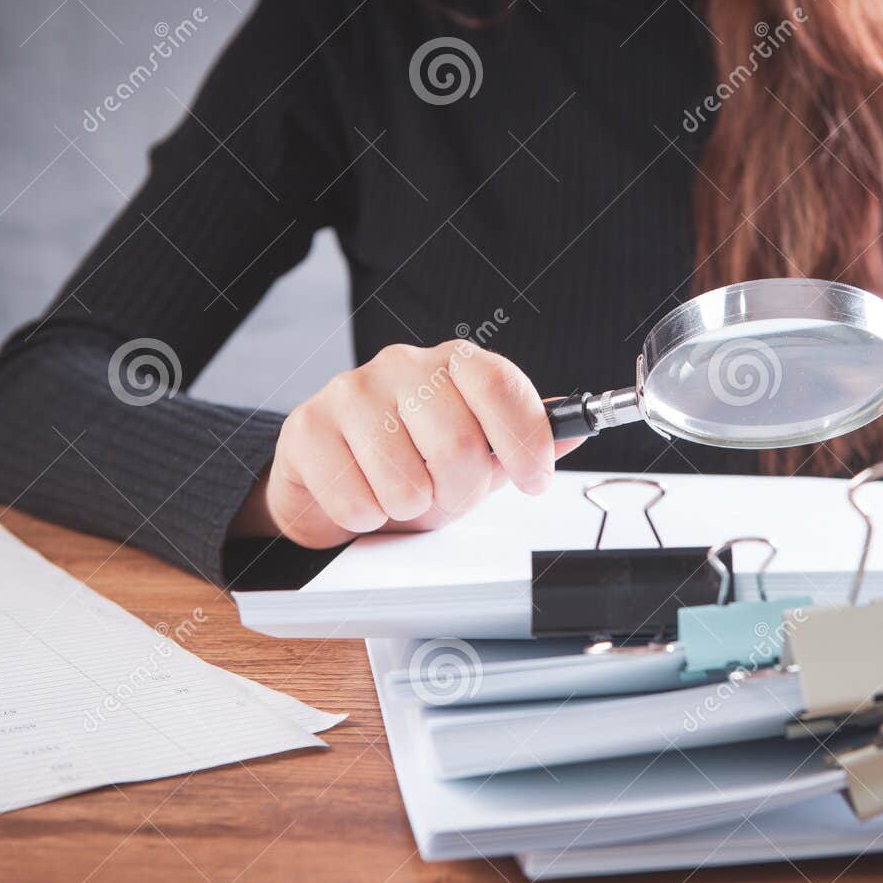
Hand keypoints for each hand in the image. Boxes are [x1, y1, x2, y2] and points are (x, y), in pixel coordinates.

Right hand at [232, 340, 579, 546]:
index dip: (525, 441)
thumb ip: (522, 444)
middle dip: (459, 492)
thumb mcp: (478, 458)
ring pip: (406, 481)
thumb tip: (575, 431)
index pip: (499, 385)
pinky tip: (362, 497)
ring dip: (410, 508)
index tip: (534, 481)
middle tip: (446, 497)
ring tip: (400, 496)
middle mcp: (402, 365)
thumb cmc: (409, 465)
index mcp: (453, 365)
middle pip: (457, 444)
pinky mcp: (307, 427)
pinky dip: (367, 517)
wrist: (331, 481)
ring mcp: (351, 391)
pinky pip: (357, 500)